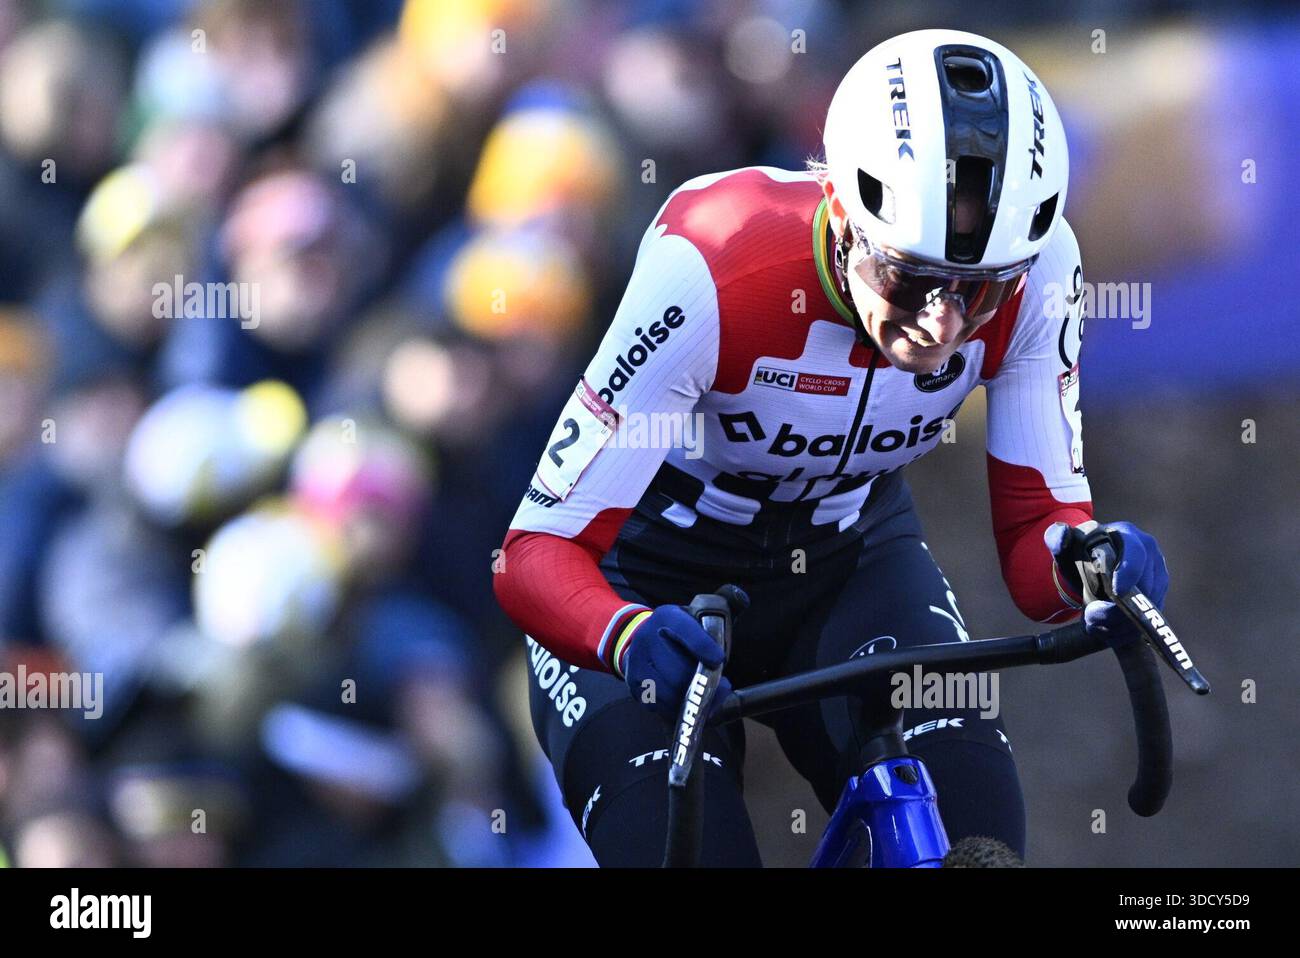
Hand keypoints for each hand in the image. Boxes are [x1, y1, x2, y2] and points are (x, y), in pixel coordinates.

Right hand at [621, 605, 731, 716]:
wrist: (639, 638)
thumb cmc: (677, 631)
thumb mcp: (694, 615)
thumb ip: (720, 611)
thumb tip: (743, 600)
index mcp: (667, 617)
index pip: (686, 632)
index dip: (704, 648)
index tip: (719, 660)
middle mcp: (648, 638)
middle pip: (679, 671)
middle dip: (704, 684)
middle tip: (722, 687)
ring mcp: (638, 663)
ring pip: (670, 692)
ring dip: (693, 700)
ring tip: (708, 698)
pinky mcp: (635, 685)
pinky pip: (660, 705)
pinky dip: (678, 708)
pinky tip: (689, 703)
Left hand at [1046, 520, 1169, 643]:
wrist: (1092, 563)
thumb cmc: (1080, 552)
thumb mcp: (1065, 545)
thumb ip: (1057, 538)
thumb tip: (1060, 533)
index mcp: (1127, 535)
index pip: (1136, 554)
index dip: (1129, 574)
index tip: (1116, 593)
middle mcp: (1149, 553)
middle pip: (1144, 586)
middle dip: (1118, 609)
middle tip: (1092, 619)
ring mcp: (1158, 574)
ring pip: (1149, 606)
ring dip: (1121, 623)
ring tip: (1095, 625)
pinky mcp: (1159, 593)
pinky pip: (1150, 617)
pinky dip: (1127, 629)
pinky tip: (1107, 631)